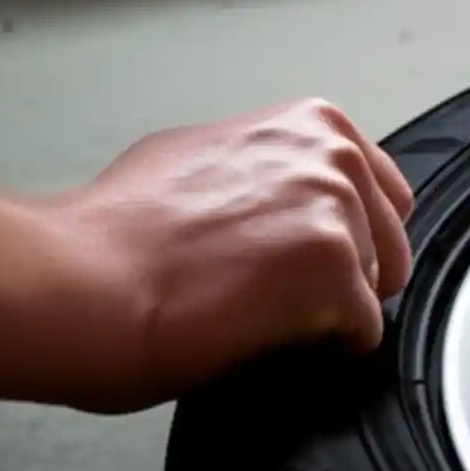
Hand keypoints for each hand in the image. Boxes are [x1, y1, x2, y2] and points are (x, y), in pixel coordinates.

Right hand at [51, 98, 412, 409]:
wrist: (80, 282)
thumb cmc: (114, 235)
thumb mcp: (199, 158)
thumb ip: (264, 169)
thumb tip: (274, 195)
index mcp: (309, 123)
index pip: (384, 193)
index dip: (351, 238)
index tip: (311, 260)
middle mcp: (332, 154)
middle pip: (389, 242)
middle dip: (348, 276)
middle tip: (273, 291)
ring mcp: (338, 207)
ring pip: (374, 289)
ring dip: (327, 310)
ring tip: (253, 305)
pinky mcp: (336, 267)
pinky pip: (362, 331)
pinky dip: (322, 346)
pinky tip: (265, 329)